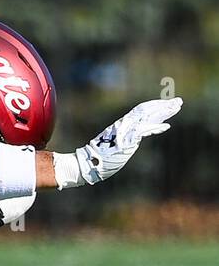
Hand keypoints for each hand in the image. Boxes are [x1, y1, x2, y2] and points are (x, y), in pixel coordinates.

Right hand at [58, 98, 181, 186]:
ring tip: (176, 107)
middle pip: (146, 111)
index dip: (155, 107)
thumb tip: (129, 143)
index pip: (141, 112)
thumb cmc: (99, 159)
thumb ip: (124, 142)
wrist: (88, 163)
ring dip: (163, 112)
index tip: (168, 104)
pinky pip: (142, 131)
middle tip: (178, 102)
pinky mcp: (125, 140)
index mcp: (121, 126)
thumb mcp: (114, 147)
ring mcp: (124, 131)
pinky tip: (166, 127)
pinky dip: (154, 128)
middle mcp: (123, 125)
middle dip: (163, 106)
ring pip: (146, 117)